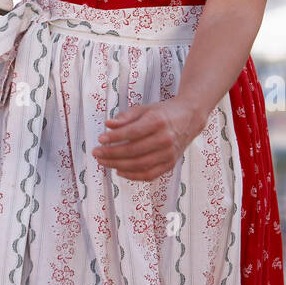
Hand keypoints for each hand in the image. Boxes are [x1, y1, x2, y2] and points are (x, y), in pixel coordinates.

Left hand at [92, 97, 207, 182]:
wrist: (188, 118)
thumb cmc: (163, 113)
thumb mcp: (144, 109)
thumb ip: (126, 117)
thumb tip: (108, 125)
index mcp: (157, 121)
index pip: (132, 132)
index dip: (114, 137)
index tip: (100, 139)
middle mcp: (165, 139)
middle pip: (134, 151)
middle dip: (112, 153)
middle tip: (96, 153)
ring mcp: (168, 153)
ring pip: (139, 165)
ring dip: (118, 165)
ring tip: (103, 162)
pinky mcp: (170, 164)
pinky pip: (149, 175)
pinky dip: (132, 175)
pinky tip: (119, 170)